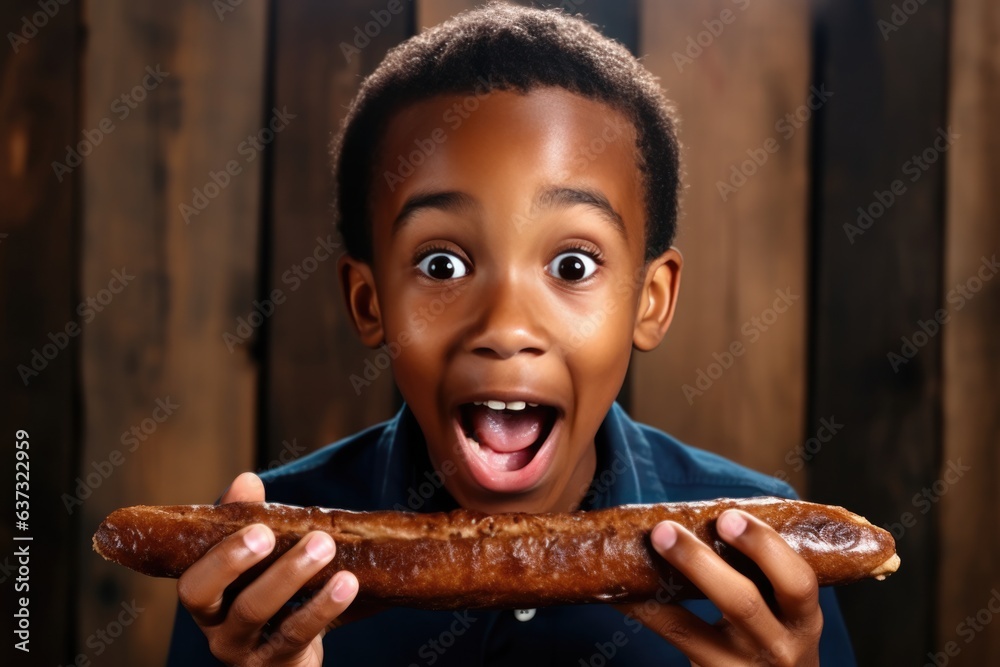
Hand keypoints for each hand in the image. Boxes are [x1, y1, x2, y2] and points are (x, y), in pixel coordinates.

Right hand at [176, 472, 358, 666]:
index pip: (192, 578)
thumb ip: (248, 521)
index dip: (217, 551)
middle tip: (269, 532)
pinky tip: (348, 583)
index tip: (253, 524)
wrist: (294, 658)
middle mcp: (215, 627)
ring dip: (291, 574)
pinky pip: (297, 634)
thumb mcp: (259, 562)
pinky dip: (324, 605)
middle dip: (236, 559)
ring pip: (256, 611)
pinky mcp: (278, 663)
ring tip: (325, 545)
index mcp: (207, 598)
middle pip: (210, 595)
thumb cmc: (273, 599)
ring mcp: (245, 649)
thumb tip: (246, 480)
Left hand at [616, 509, 821, 665]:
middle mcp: (778, 649)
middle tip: (665, 529)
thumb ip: (766, 572)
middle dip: (700, 563)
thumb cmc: (776, 636)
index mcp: (804, 620)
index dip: (765, 547)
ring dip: (656, 589)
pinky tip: (622, 589)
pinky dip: (643, 611)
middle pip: (741, 603)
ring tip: (635, 555)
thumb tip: (715, 511)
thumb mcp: (787, 611)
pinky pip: (671, 641)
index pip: (797, 582)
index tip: (729, 515)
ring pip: (692, 630)